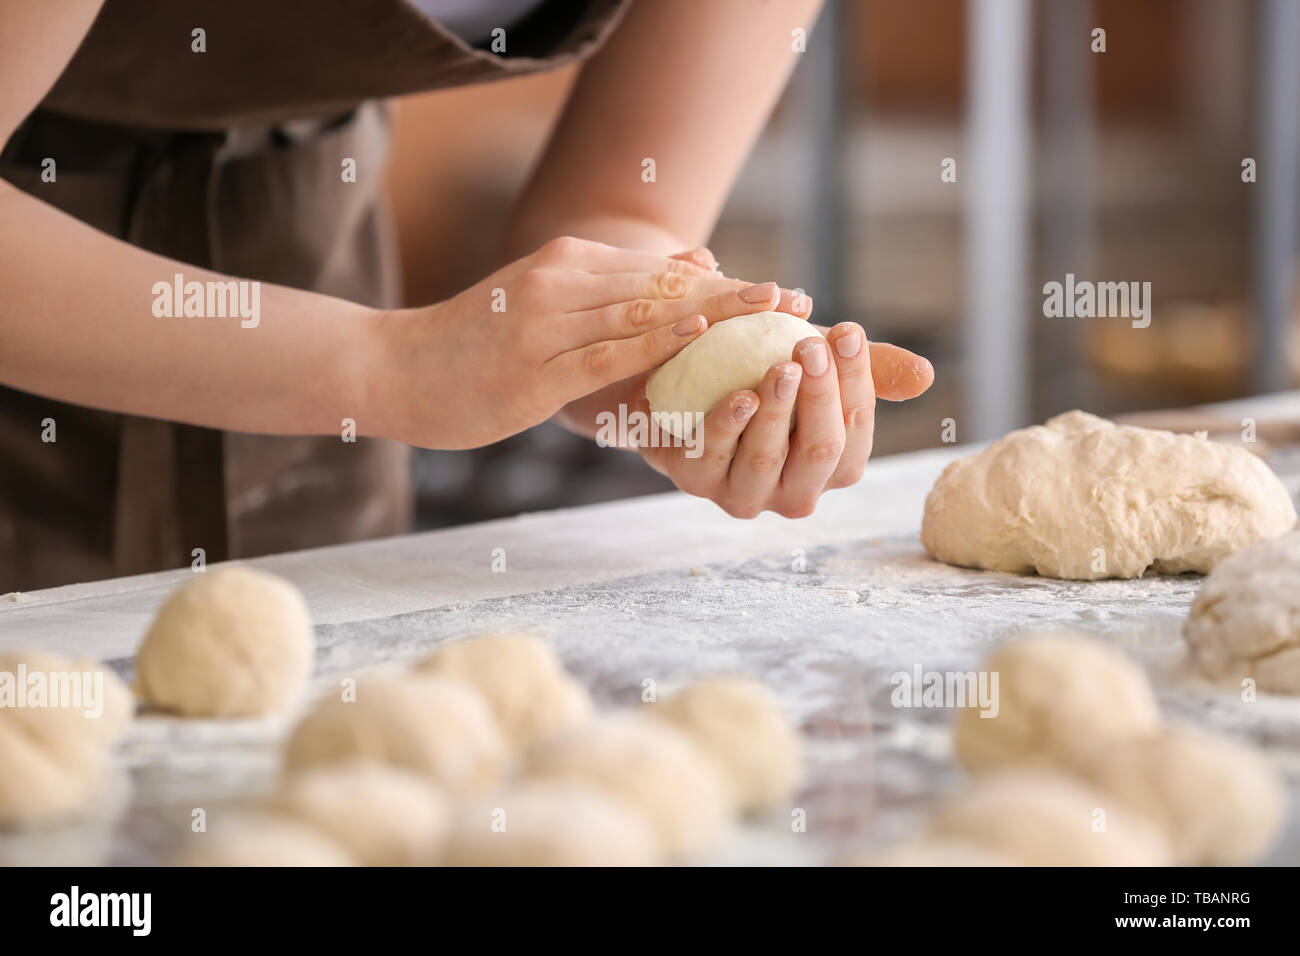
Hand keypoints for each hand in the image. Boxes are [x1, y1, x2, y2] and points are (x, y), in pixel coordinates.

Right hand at [370, 236, 801, 448]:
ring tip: (771, 318)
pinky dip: (656, 344)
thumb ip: (618, 288)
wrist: (394, 369)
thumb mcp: (547, 302)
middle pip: (666, 287)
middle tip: (798, 301)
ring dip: (713, 316)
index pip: (664, 273)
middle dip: (737, 296)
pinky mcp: (532, 370)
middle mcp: (561, 283)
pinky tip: (699, 339)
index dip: (729, 284)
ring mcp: (545, 325)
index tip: (785, 295)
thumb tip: (696, 266)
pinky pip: (605, 354)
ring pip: (644, 314)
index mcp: (569, 264)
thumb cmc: (474, 343)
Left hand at [634, 321, 934, 517]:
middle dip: (820, 396)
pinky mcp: (697, 483)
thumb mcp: (813, 366)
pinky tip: (740, 393)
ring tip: (781, 366)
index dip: (856, 379)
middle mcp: (796, 491)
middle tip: (812, 346)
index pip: (857, 427)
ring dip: (778, 411)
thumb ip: (863, 369)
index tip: (846, 330)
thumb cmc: (761, 374)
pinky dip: (729, 423)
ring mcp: (745, 494)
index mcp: (833, 467)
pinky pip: (715, 455)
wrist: (682, 382)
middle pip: (821, 448)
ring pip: (768, 458)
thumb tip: (925, 376)